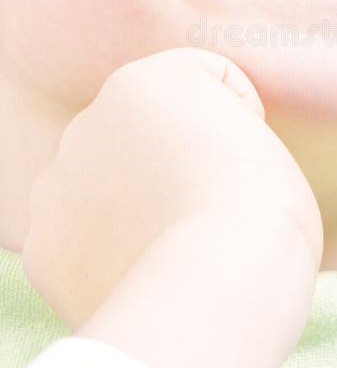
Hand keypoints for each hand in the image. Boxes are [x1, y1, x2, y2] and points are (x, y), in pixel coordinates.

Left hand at [22, 47, 322, 329]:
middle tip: (217, 206)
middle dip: (172, 159)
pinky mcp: (43, 246)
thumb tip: (177, 170)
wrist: (221, 287)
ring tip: (182, 247)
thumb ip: (212, 134)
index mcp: (142, 82)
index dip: (239, 115)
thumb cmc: (263, 212)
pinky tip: (150, 273)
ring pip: (106, 186)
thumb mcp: (256, 140)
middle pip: (143, 132)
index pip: (199, 80)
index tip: (254, 158)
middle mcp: (86, 122)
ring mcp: (56, 185)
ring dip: (134, 204)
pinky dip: (111, 254)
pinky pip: (84, 241)